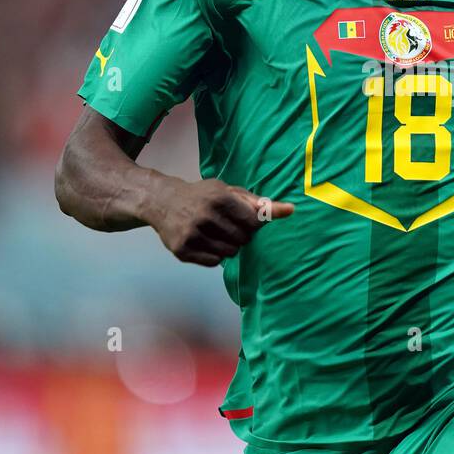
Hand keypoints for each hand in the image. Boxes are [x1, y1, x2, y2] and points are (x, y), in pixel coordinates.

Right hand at [147, 177, 293, 266]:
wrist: (162, 201)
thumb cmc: (203, 195)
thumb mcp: (228, 190)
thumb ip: (259, 202)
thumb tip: (291, 210)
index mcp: (220, 199)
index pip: (255, 222)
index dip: (254, 223)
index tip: (245, 218)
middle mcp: (205, 217)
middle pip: (243, 240)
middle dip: (241, 234)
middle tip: (228, 225)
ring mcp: (193, 235)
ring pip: (230, 253)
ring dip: (229, 246)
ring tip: (217, 233)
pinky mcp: (183, 250)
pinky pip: (214, 262)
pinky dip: (215, 255)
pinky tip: (206, 241)